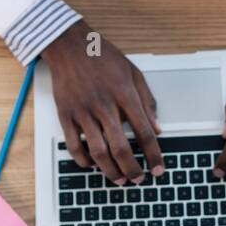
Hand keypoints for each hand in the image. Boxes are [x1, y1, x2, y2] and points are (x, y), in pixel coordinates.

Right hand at [40, 21, 162, 184]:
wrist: (70, 45)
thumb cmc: (104, 57)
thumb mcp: (133, 73)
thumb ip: (147, 101)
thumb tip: (157, 128)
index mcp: (124, 94)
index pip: (144, 132)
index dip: (154, 154)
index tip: (159, 168)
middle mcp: (104, 105)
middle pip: (121, 147)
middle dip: (132, 169)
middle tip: (139, 180)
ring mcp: (82, 111)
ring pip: (98, 151)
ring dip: (110, 171)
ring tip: (119, 179)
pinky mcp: (65, 114)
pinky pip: (74, 145)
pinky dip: (84, 161)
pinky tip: (93, 165)